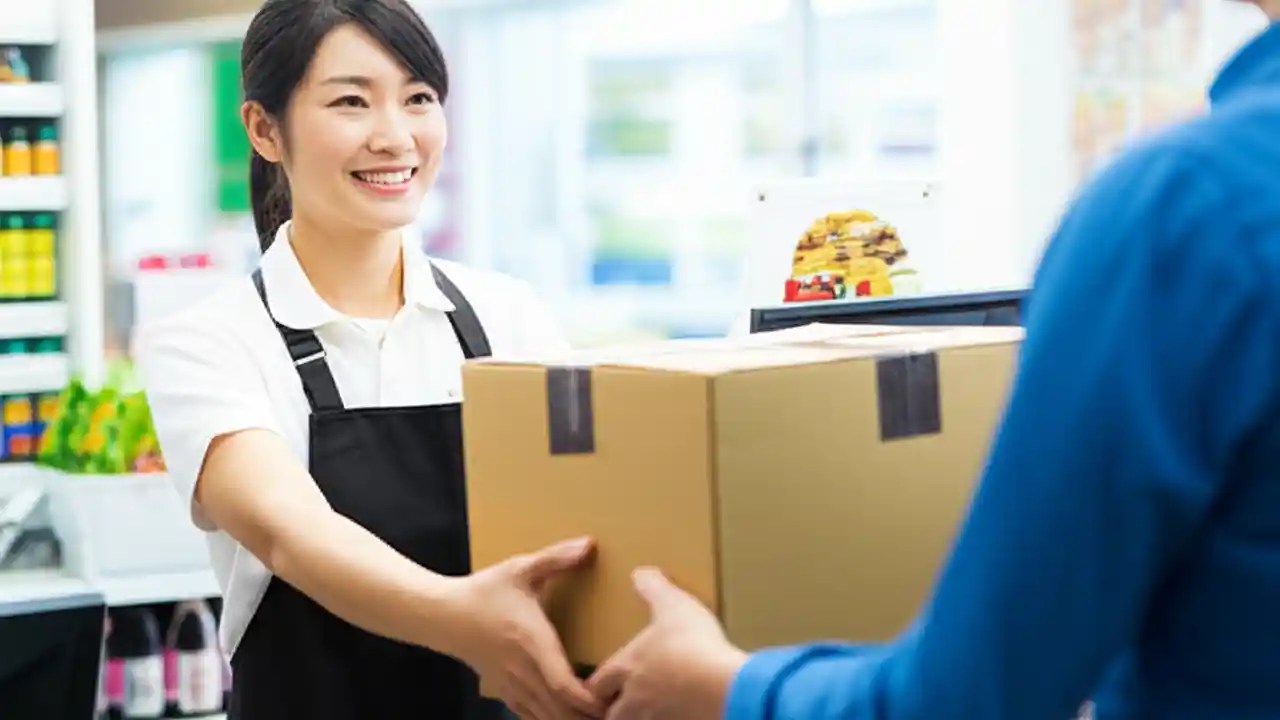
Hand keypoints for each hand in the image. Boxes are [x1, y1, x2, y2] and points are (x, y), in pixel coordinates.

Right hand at [443, 536, 603, 719]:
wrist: (441, 615)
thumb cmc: (483, 591)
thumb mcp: (520, 568)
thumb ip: (556, 557)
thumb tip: (590, 543)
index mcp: (531, 641)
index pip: (561, 683)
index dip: (587, 698)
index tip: (610, 699)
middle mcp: (522, 669)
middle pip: (558, 709)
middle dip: (587, 715)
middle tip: (616, 712)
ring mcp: (511, 683)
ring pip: (545, 716)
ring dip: (570, 719)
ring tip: (598, 717)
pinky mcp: (503, 689)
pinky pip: (529, 715)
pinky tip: (566, 717)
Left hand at [588, 568, 748, 719]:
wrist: (725, 687)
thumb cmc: (693, 646)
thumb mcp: (674, 605)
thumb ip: (655, 588)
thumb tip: (640, 572)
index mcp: (627, 667)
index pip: (597, 683)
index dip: (598, 684)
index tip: (600, 683)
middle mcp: (635, 699)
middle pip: (611, 714)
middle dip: (613, 708)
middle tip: (620, 701)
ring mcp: (656, 718)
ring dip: (638, 718)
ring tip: (649, 710)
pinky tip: (678, 714)